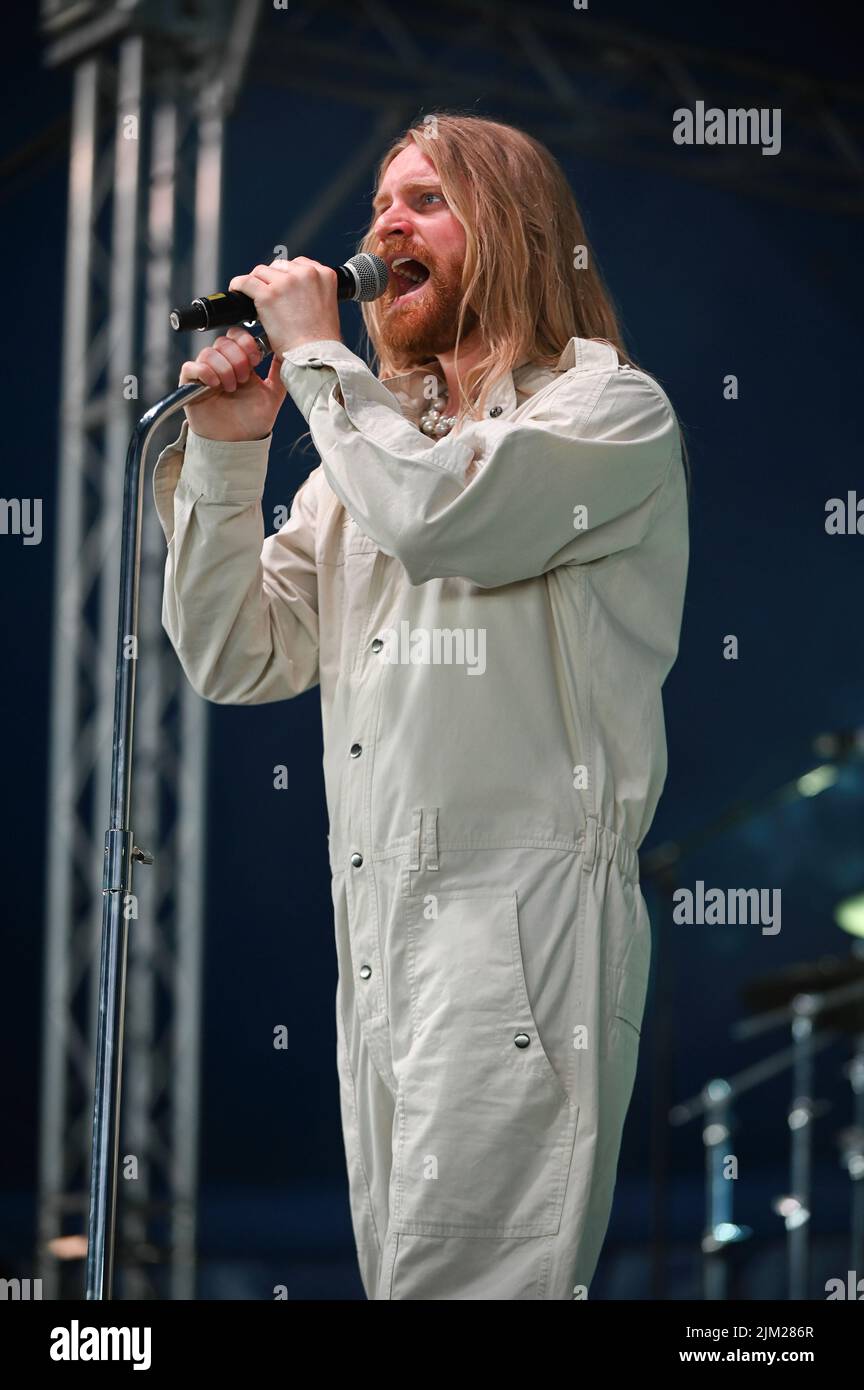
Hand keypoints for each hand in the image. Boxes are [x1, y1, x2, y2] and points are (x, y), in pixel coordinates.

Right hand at [179, 328, 287, 440]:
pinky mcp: (190, 384)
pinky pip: (191, 367)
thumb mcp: (273, 395)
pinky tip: (215, 386)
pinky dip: (204, 372)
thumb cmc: (252, 421)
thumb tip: (291, 351)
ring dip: (224, 369)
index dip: (246, 343)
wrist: (238, 442)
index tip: (256, 359)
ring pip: (209, 353)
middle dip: (238, 358)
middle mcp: (221, 364)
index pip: (237, 336)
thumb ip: (279, 373)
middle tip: (244, 379)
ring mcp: (205, 373)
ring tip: (231, 388)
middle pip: (223, 342)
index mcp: (240, 362)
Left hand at [227, 257, 342, 359]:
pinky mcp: (268, 295)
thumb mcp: (326, 307)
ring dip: (257, 284)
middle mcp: (306, 274)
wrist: (315, 356)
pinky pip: (246, 282)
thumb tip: (293, 292)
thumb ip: (313, 292)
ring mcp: (286, 283)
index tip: (281, 285)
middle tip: (269, 298)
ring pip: (261, 272)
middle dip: (272, 280)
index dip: (286, 275)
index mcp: (325, 275)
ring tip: (255, 298)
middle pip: (279, 266)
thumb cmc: (321, 341)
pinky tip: (238, 291)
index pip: (299, 263)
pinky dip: (239, 285)